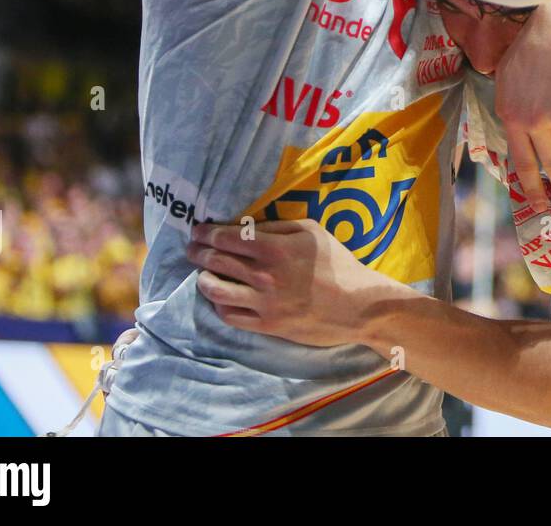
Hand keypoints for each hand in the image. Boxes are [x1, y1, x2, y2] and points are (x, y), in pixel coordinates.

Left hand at [189, 219, 395, 347]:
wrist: (358, 305)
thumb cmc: (339, 264)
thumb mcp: (313, 232)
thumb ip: (279, 227)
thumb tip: (249, 226)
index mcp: (274, 248)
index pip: (227, 237)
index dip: (207, 233)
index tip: (197, 231)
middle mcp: (263, 275)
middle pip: (217, 261)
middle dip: (198, 252)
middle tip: (192, 249)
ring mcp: (263, 302)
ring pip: (216, 291)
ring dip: (203, 280)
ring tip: (202, 275)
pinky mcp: (267, 324)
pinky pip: (231, 316)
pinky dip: (219, 305)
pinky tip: (220, 299)